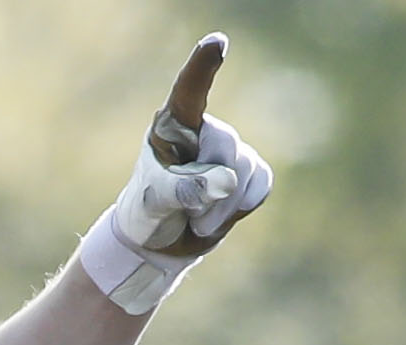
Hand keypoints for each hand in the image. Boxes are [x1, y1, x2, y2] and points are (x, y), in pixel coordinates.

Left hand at [83, 37, 269, 308]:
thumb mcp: (154, 203)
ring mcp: (228, 150)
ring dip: (220, 207)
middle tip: (183, 210)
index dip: (203, 67)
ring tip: (193, 216)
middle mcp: (204, 131)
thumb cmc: (146, 213)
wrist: (159, 241)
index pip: (189, 93)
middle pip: (226, 147)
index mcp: (172, 127)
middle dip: (209, 187)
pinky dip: (239, 208)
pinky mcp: (248, 172)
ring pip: (244, 171)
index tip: (216, 43)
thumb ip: (183, 190)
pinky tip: (216, 214)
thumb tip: (225, 181)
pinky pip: (259, 184)